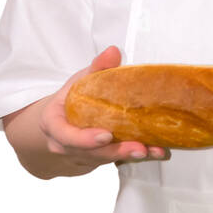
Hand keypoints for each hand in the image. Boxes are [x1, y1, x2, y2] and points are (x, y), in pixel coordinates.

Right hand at [38, 45, 171, 176]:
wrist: (60, 125)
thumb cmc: (69, 101)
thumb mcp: (77, 81)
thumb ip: (95, 68)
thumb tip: (113, 52)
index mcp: (55, 126)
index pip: (66, 136)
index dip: (85, 139)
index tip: (106, 135)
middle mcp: (67, 146)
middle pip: (92, 153)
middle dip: (117, 151)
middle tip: (139, 147)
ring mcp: (84, 156)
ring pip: (107, 159)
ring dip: (132, 155)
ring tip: (153, 150)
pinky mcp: (100, 160)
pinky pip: (118, 160)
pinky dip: (138, 156)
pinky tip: (157, 151)